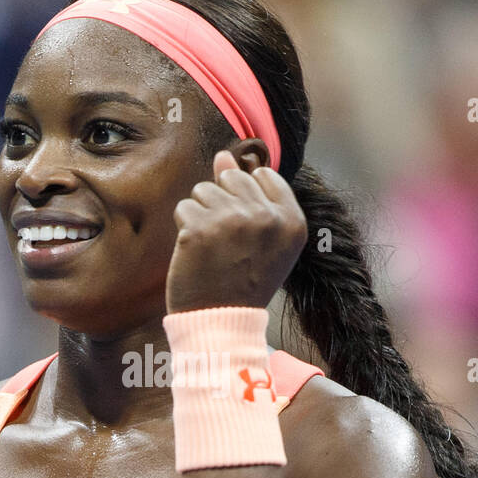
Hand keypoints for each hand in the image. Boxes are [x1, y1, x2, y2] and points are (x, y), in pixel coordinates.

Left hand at [166, 150, 308, 312]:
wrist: (220, 322)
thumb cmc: (243, 281)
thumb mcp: (264, 240)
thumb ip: (251, 194)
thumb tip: (224, 155)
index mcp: (292, 221)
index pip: (263, 176)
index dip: (246, 199)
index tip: (245, 230)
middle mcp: (266, 218)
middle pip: (231, 178)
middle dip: (222, 204)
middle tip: (227, 242)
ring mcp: (232, 221)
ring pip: (203, 190)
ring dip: (201, 215)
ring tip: (212, 247)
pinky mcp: (199, 229)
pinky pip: (184, 207)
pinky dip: (185, 229)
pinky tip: (196, 253)